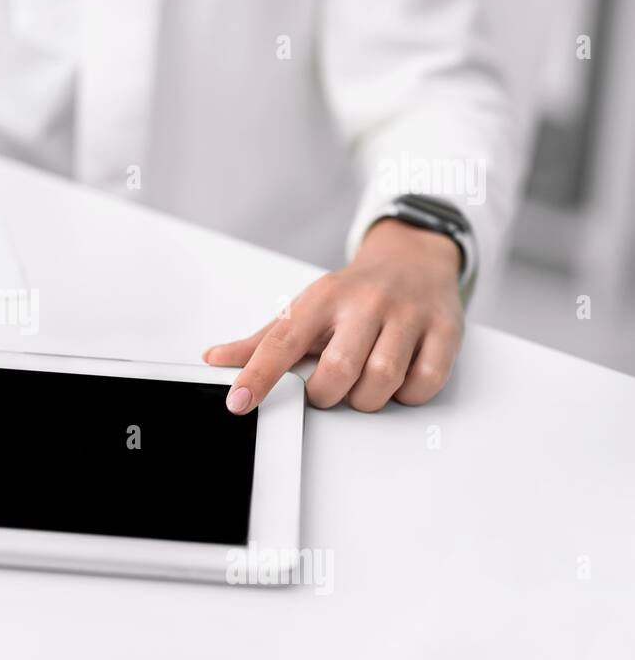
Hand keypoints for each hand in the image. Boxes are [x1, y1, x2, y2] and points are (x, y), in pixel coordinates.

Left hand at [204, 218, 464, 412]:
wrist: (412, 258)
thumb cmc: (353, 293)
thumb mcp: (305, 308)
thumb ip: (263, 340)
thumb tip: (215, 358)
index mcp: (322, 299)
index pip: (281, 341)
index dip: (258, 375)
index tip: (239, 401)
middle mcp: (365, 303)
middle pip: (338, 371)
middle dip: (326, 395)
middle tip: (327, 388)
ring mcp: (407, 315)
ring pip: (382, 380)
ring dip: (366, 399)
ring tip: (361, 385)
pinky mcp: (445, 330)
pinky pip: (425, 382)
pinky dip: (408, 394)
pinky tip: (398, 380)